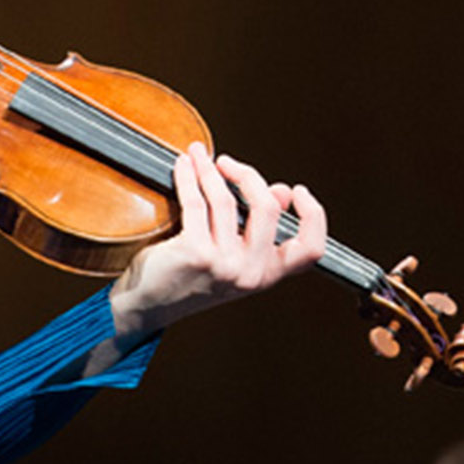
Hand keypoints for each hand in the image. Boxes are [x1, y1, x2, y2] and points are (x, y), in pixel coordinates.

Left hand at [107, 147, 327, 341]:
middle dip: (248, 176)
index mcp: (266, 275)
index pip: (310, 250)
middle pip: (267, 208)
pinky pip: (196, 201)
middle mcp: (249, 273)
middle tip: (229, 164)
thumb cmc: (190, 278)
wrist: (149, 306)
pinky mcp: (194, 252)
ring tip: (200, 156)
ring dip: (211, 169)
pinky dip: (189, 176)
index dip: (313, 216)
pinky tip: (184, 166)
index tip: (297, 190)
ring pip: (226, 199)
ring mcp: (222, 264)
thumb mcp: (233, 257)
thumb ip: (258, 227)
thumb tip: (281, 191)